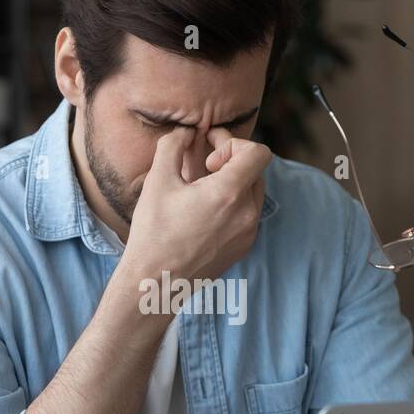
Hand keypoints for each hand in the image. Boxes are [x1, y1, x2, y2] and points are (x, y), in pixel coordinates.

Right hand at [122, 125, 271, 288]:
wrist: (157, 282)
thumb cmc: (154, 232)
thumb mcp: (157, 181)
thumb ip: (173, 145)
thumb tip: (186, 132)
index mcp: (229, 193)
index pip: (258, 152)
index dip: (234, 144)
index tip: (209, 156)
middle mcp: (246, 213)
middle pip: (255, 171)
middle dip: (231, 161)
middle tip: (203, 163)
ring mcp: (248, 232)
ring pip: (252, 193)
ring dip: (233, 183)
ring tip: (202, 189)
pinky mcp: (244, 247)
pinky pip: (248, 215)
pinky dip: (232, 205)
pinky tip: (204, 212)